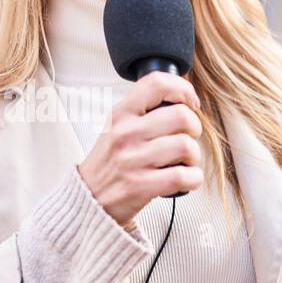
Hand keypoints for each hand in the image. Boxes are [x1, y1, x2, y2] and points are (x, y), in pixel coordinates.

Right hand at [76, 70, 203, 228]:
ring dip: (194, 156)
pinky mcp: (140, 186)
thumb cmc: (109, 163)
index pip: (156, 83)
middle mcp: (125, 134)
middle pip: (182, 116)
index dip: (183, 89)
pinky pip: (184, 176)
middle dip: (194, 128)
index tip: (191, 103)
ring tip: (184, 161)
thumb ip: (142, 112)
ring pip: (186, 146)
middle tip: (187, 137)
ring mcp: (132, 160)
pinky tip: (184, 179)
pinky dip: (193, 179)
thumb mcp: (115, 127)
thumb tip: (183, 101)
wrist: (87, 198)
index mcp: (120, 114)